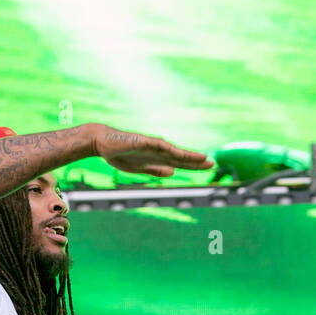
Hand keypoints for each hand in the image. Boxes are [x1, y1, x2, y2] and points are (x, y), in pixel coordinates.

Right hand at [91, 124, 213, 176]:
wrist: (102, 142)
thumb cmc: (119, 153)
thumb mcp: (140, 168)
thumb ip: (155, 170)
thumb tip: (172, 172)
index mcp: (157, 157)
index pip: (179, 161)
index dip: (193, 165)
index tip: (208, 167)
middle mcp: (158, 150)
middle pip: (181, 156)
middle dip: (197, 161)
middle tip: (213, 164)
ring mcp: (152, 145)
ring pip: (174, 151)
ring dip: (188, 155)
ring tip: (203, 158)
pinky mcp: (144, 141)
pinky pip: (160, 146)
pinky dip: (171, 150)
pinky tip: (180, 154)